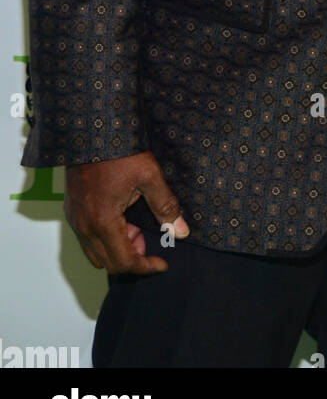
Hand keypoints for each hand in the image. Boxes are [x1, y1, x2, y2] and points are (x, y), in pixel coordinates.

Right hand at [65, 151, 188, 274]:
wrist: (92, 130)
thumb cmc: (121, 152)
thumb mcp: (149, 176)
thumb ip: (165, 206)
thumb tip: (182, 231)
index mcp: (103, 222)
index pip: (124, 261)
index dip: (145, 267)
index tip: (162, 263)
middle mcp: (84, 226)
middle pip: (107, 263)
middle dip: (132, 258)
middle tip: (149, 239)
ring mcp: (75, 219)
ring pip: (95, 253)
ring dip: (117, 249)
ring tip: (136, 227)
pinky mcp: (72, 211)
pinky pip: (87, 239)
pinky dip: (105, 239)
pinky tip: (121, 219)